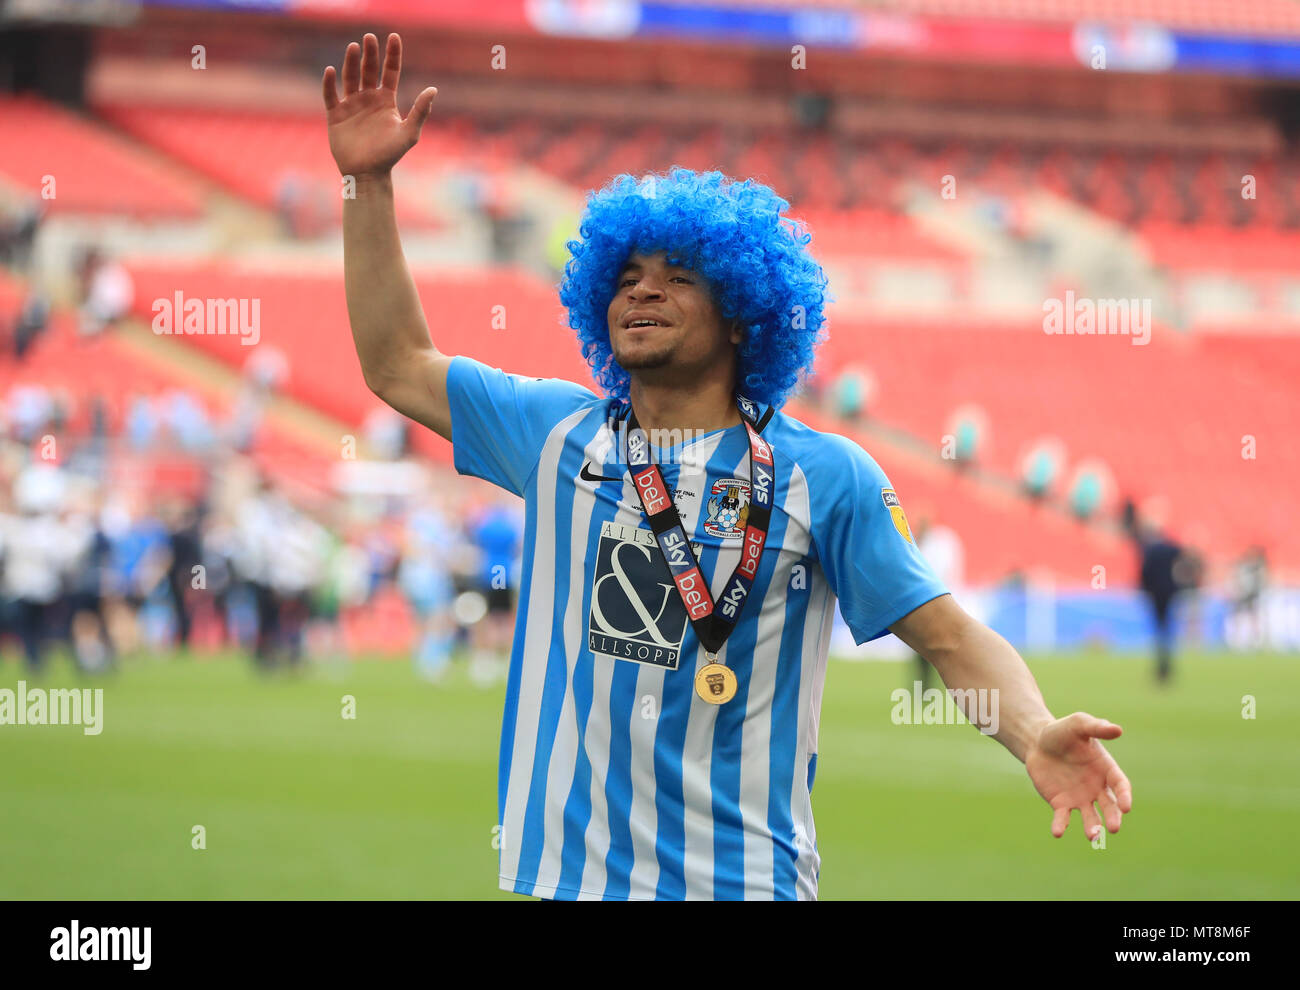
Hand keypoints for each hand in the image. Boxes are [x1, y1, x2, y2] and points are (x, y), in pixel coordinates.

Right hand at [322, 32, 436, 178]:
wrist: (367, 174)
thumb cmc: (390, 155)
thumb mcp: (409, 133)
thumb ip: (420, 111)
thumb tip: (433, 89)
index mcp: (386, 100)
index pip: (390, 71)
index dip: (392, 54)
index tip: (393, 37)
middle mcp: (369, 98)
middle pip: (369, 69)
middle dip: (370, 53)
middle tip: (369, 37)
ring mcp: (351, 105)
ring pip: (350, 77)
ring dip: (350, 62)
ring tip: (353, 47)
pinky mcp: (335, 114)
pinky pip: (330, 94)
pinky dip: (329, 83)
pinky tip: (331, 71)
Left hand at [1024, 712, 1132, 841]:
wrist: (1037, 742)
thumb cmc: (1062, 731)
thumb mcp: (1078, 724)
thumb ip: (1096, 727)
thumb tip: (1118, 729)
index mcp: (1106, 769)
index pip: (1120, 785)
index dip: (1124, 796)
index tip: (1126, 806)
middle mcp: (1097, 787)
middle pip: (1109, 806)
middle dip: (1113, 817)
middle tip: (1113, 828)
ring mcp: (1080, 798)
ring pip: (1090, 817)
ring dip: (1092, 827)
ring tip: (1091, 835)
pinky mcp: (1061, 804)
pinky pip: (1063, 817)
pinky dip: (1061, 825)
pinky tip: (1058, 832)